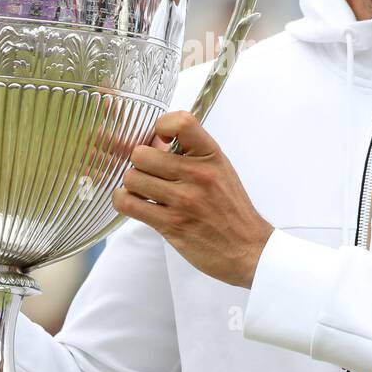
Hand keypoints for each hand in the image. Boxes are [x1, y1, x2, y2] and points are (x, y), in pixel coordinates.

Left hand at [112, 111, 272, 287]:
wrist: (248, 249)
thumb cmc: (232, 210)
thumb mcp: (221, 170)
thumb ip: (192, 153)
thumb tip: (154, 141)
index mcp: (211, 156)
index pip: (181, 122)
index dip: (161, 127)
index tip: (160, 140)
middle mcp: (198, 175)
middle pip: (142, 153)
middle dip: (140, 162)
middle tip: (149, 170)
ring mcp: (184, 200)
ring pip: (132, 177)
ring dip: (133, 184)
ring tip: (143, 189)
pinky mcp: (170, 224)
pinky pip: (128, 204)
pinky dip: (124, 200)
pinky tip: (134, 202)